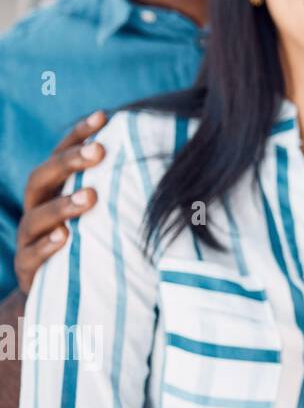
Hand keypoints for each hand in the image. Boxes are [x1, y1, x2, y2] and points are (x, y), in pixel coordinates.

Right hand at [13, 111, 106, 294]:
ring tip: (90, 197)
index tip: (104, 115)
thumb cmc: (94, 239)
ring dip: (63, 205)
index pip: (61, 154)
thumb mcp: (105, 211)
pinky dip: (47, 246)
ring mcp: (29, 239)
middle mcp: (36, 208)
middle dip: (69, 162)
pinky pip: (31, 257)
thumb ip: (121, 185)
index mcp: (53, 189)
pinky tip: (64, 237)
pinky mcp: (27, 270)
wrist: (61, 292)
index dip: (78, 134)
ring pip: (36, 217)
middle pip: (42, 178)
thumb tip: (172, 156)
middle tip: (100, 151)